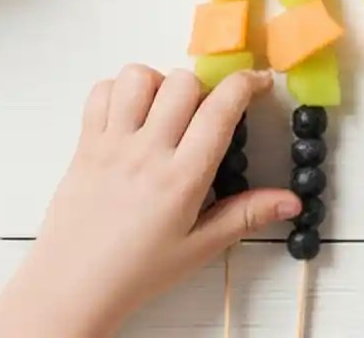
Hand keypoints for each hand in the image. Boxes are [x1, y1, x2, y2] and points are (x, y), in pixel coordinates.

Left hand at [0, 65, 300, 337]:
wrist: (72, 286)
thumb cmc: (136, 272)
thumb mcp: (200, 248)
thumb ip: (246, 216)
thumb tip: (291, 202)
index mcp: (181, 179)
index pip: (220, 110)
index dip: (246, 85)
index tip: (258, 82)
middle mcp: (147, 153)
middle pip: (182, 82)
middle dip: (203, 87)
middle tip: (204, 112)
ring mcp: (111, 145)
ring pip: (138, 76)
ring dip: (158, 83)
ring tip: (164, 109)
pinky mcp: (84, 144)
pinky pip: (100, 92)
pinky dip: (119, 92)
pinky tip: (131, 116)